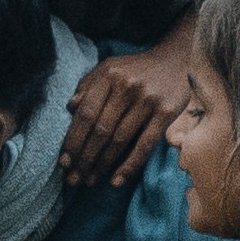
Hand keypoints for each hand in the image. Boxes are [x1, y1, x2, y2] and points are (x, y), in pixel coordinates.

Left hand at [59, 51, 181, 189]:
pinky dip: (130, 165)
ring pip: (120, 140)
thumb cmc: (134, 69)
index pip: (85, 113)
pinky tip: (116, 180)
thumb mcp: (108, 69)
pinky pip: (145, 145)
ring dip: (102, 165)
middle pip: (101, 130)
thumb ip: (87, 86)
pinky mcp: (166, 113)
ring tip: (90, 181)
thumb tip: (70, 109)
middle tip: (73, 179)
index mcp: (109, 75)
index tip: (64, 161)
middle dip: (84, 158)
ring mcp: (148, 100)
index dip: (73, 140)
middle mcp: (127, 87)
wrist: (175, 59)